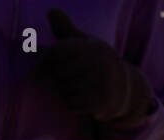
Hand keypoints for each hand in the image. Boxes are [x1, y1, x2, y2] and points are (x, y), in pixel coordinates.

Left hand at [38, 8, 154, 127]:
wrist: (124, 88)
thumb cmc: (94, 64)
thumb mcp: (83, 43)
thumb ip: (64, 30)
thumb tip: (51, 10)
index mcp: (92, 45)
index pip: (55, 51)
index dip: (42, 59)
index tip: (39, 64)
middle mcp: (100, 60)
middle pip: (57, 73)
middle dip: (55, 79)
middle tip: (69, 78)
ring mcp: (103, 81)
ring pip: (64, 91)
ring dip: (65, 93)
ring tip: (79, 87)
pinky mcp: (103, 100)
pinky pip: (73, 105)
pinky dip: (73, 105)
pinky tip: (84, 99)